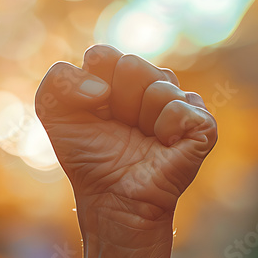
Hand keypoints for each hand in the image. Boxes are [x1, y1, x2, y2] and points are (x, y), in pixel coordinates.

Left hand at [35, 45, 217, 257]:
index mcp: (118, 77)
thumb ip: (58, 81)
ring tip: (142, 140)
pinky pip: (184, 108)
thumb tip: (100, 88)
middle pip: (132, 64)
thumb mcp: (55, 114)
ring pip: (160, 84)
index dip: (92, 88)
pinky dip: (167, 128)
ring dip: (141, 118)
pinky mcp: (202, 127)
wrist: (112, 201)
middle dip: (117, 101)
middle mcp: (151, 84)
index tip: (92, 115)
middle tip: (119, 129)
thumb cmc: (89, 161)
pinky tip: (163, 146)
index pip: (102, 55)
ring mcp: (179, 104)